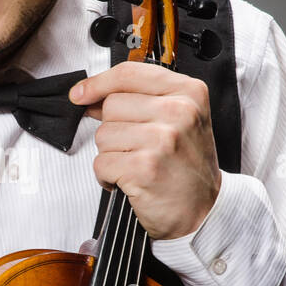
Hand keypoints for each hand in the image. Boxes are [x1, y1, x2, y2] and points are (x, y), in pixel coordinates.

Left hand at [69, 62, 221, 240]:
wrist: (203, 211)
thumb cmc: (188, 167)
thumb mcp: (179, 120)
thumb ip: (141, 99)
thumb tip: (92, 95)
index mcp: (188, 93)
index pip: (129, 74)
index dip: (98, 83)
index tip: (81, 93)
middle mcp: (178, 112)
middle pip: (112, 105)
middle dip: (114, 128)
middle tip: (136, 147)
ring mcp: (161, 140)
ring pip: (103, 135)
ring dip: (111, 154)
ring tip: (136, 164)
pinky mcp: (144, 168)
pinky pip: (101, 163)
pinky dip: (107, 176)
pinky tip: (130, 180)